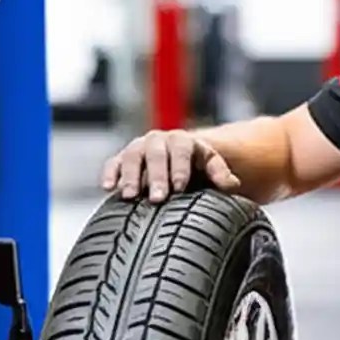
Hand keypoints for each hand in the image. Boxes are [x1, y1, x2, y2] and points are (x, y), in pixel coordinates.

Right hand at [100, 129, 240, 201]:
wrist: (175, 161)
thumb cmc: (195, 167)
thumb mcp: (210, 166)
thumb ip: (220, 173)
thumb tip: (233, 185)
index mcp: (182, 141)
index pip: (181, 151)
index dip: (180, 168)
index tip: (180, 187)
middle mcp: (159, 141)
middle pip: (156, 155)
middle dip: (156, 177)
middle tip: (157, 198)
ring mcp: (139, 149)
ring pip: (132, 158)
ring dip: (130, 176)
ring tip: (130, 196)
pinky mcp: (122, 159)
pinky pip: (113, 163)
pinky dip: (110, 173)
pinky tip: (107, 187)